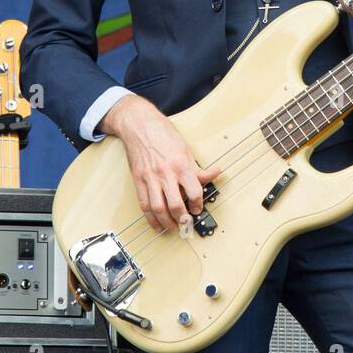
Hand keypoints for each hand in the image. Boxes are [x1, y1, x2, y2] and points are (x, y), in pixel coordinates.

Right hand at [99, 95, 221, 231]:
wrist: (139, 124)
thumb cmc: (162, 133)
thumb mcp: (185, 148)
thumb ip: (197, 167)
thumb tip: (214, 173)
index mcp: (180, 164)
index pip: (194, 191)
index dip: (198, 204)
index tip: (198, 208)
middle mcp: (165, 173)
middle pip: (176, 204)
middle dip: (182, 219)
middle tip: (186, 223)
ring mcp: (150, 178)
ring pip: (158, 208)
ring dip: (166, 222)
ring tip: (173, 227)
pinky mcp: (138, 180)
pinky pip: (144, 204)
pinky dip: (150, 218)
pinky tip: (156, 224)